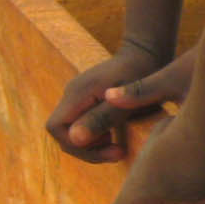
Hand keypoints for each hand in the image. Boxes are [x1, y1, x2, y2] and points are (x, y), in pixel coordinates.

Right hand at [46, 43, 189, 161]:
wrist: (148, 49)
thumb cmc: (143, 71)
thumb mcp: (129, 97)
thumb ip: (102, 117)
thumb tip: (74, 139)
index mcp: (77, 93)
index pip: (56, 128)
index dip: (77, 145)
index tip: (110, 149)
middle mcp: (72, 94)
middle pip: (63, 132)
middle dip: (86, 149)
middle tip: (117, 153)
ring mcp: (79, 96)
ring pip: (73, 129)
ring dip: (92, 144)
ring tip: (118, 148)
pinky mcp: (88, 98)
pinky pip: (83, 122)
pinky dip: (96, 135)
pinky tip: (116, 138)